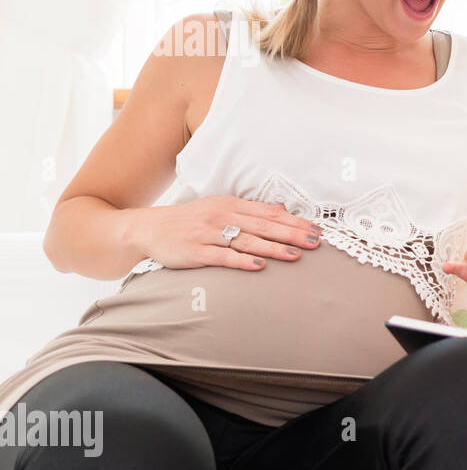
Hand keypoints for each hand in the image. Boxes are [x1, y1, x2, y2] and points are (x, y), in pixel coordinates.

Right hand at [132, 195, 320, 270]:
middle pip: (263, 226)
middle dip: (292, 234)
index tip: (316, 229)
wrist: (148, 229)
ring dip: (273, 247)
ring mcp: (208, 234)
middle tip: (315, 242)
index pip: (269, 212)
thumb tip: (281, 209)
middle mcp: (221, 216)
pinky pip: (223, 257)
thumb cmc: (189, 220)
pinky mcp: (196, 251)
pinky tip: (260, 265)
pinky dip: (242, 260)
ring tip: (296, 254)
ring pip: (247, 240)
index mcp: (230, 204)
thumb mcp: (219, 208)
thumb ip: (249, 211)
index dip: (294, 221)